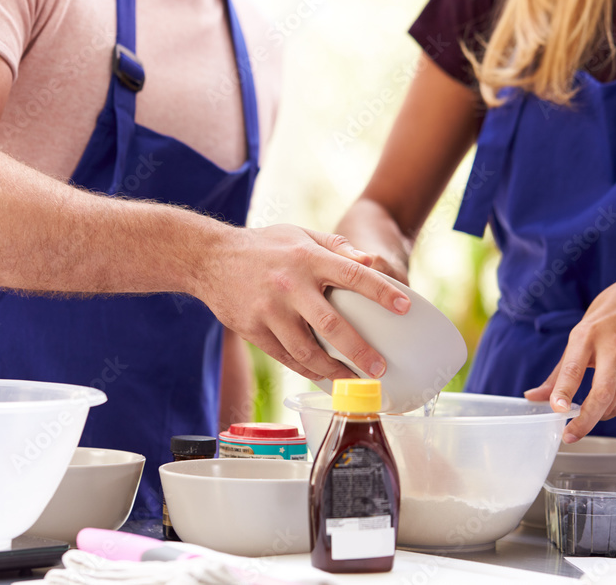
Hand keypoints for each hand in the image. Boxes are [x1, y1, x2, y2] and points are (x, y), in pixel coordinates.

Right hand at [196, 224, 411, 381]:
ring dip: (333, 370)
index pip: (353, 275)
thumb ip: (338, 246)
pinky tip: (323, 376)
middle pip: (332, 325)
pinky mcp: (254, 329)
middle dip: (359, 351)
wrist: (210, 259)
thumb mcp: (301, 234)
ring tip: (353, 381)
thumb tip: (372, 263)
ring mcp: (270, 310)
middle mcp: (290, 285)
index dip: (381, 292)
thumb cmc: (265, 246)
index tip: (405, 307)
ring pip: (307, 350)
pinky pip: (285, 357)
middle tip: (380, 368)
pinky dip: (307, 369)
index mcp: (308, 257)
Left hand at [523, 268, 615, 442]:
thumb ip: (558, 370)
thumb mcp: (580, 333)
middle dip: (585, 420)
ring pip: (613, 402)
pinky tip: (598, 410)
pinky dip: (608, 410)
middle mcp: (610, 350)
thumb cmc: (610, 314)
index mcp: (587, 335)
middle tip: (569, 436)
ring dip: (595, 418)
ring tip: (578, 424)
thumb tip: (533, 397)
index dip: (563, 392)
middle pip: (600, 394)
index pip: (573, 369)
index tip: (556, 410)